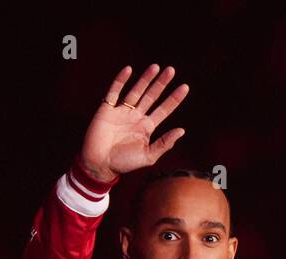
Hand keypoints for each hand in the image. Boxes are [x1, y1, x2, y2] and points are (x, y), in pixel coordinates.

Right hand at [79, 64, 189, 182]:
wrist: (100, 164)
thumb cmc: (124, 163)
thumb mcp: (149, 156)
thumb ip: (164, 143)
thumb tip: (182, 130)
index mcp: (147, 127)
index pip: (164, 109)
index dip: (174, 98)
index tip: (185, 87)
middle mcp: (136, 116)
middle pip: (152, 96)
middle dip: (162, 83)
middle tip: (171, 70)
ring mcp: (122, 111)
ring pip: (136, 91)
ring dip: (146, 79)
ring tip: (156, 67)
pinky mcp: (107, 109)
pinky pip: (114, 91)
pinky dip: (121, 80)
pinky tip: (129, 70)